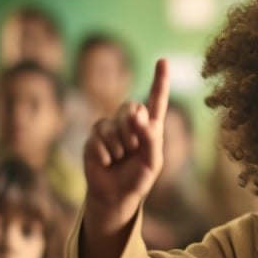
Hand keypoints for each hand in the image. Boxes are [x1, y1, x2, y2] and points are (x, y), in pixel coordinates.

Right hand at [83, 59, 169, 230]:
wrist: (115, 196)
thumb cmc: (138, 178)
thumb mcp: (153, 161)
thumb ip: (151, 136)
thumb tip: (139, 113)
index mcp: (150, 127)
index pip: (156, 100)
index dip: (160, 81)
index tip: (163, 61)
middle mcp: (130, 124)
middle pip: (130, 107)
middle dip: (130, 127)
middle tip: (132, 147)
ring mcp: (110, 129)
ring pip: (112, 123)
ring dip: (118, 144)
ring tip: (120, 158)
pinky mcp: (94, 138)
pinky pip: (97, 136)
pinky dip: (104, 152)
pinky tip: (107, 162)